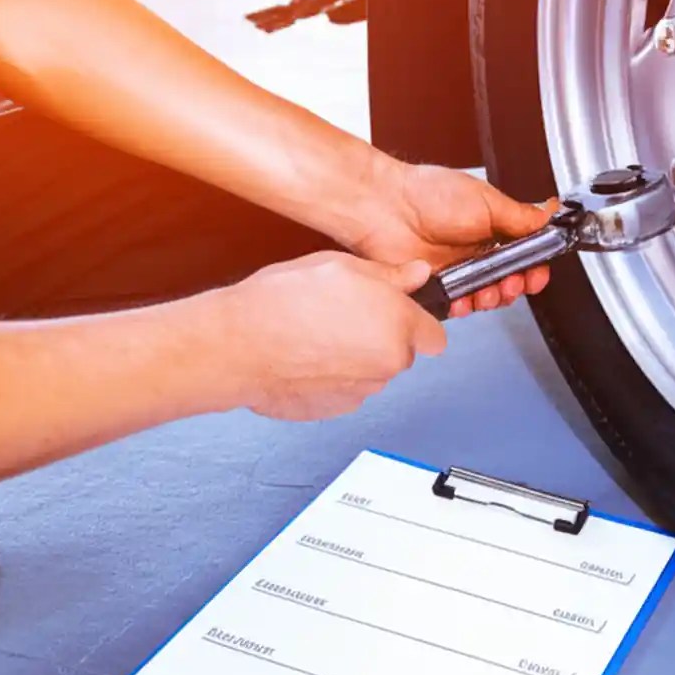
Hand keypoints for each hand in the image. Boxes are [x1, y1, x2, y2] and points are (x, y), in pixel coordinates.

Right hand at [221, 252, 445, 420]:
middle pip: (403, 353)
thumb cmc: (282, 304)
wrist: (238, 347)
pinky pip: (348, 389)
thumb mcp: (340, 266)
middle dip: (383, 338)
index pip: (435, 335)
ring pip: (373, 372)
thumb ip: (389, 275)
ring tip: (320, 335)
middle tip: (347, 317)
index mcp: (398, 325)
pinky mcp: (338, 408)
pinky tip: (308, 357)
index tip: (400, 315)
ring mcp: (364, 390)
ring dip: (357, 358)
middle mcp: (388, 362)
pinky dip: (335, 377)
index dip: (416, 323)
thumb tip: (416, 275)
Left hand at [354, 160, 553, 317]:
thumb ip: (520, 216)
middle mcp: (474, 251)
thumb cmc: (427, 194)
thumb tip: (548, 217)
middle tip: (512, 283)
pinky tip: (463, 299)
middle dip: (515, 287)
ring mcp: (455, 271)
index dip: (533, 269)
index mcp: (491, 228)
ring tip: (488, 292)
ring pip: (484, 297)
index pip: (523, 256)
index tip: (536, 274)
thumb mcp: (486, 200)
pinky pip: (457, 306)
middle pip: (507, 281)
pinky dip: (463, 307)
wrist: (384, 207)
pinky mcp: (435, 286)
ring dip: (492, 299)